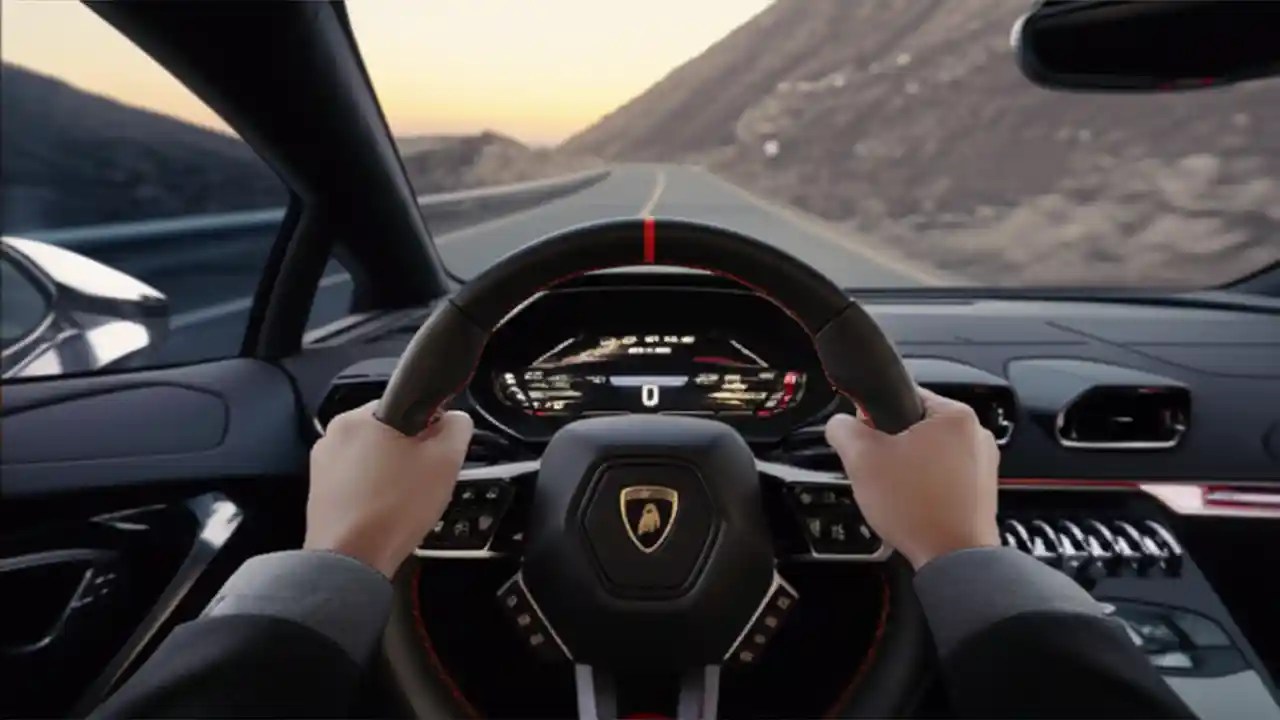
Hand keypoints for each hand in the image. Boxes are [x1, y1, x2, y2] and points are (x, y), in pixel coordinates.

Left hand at [305, 403, 472, 576]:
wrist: (350, 561)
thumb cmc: (397, 505)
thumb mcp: (445, 462)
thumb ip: (457, 428)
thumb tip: (454, 418)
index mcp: (359, 416)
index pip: (406, 406)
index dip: (429, 428)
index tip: (437, 453)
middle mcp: (333, 433)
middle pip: (387, 434)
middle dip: (409, 453)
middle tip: (425, 480)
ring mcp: (321, 464)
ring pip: (371, 459)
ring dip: (390, 474)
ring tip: (404, 502)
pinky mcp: (318, 493)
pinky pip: (355, 483)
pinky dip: (371, 493)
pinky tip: (384, 513)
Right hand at [824, 387, 999, 569]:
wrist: (953, 558)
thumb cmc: (915, 506)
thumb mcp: (861, 459)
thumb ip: (843, 429)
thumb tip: (840, 424)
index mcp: (954, 414)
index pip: (902, 396)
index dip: (874, 417)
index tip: (865, 441)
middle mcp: (977, 434)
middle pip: (915, 428)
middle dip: (891, 448)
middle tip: (877, 471)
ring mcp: (984, 464)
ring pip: (929, 455)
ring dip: (908, 469)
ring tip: (896, 493)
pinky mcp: (982, 491)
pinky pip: (944, 478)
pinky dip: (926, 488)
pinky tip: (914, 505)